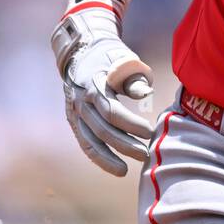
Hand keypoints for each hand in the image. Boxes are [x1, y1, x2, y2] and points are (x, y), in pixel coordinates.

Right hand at [52, 8, 154, 176]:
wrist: (81, 53)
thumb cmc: (110, 57)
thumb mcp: (124, 61)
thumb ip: (134, 79)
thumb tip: (146, 95)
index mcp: (94, 85)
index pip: (112, 111)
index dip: (131, 124)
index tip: (150, 132)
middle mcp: (80, 101)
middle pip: (102, 129)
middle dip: (124, 145)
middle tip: (145, 154)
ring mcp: (74, 112)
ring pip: (89, 141)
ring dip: (108, 158)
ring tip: (125, 171)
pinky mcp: (73, 120)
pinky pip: (84, 142)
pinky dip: (97, 156)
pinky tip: (113, 166)